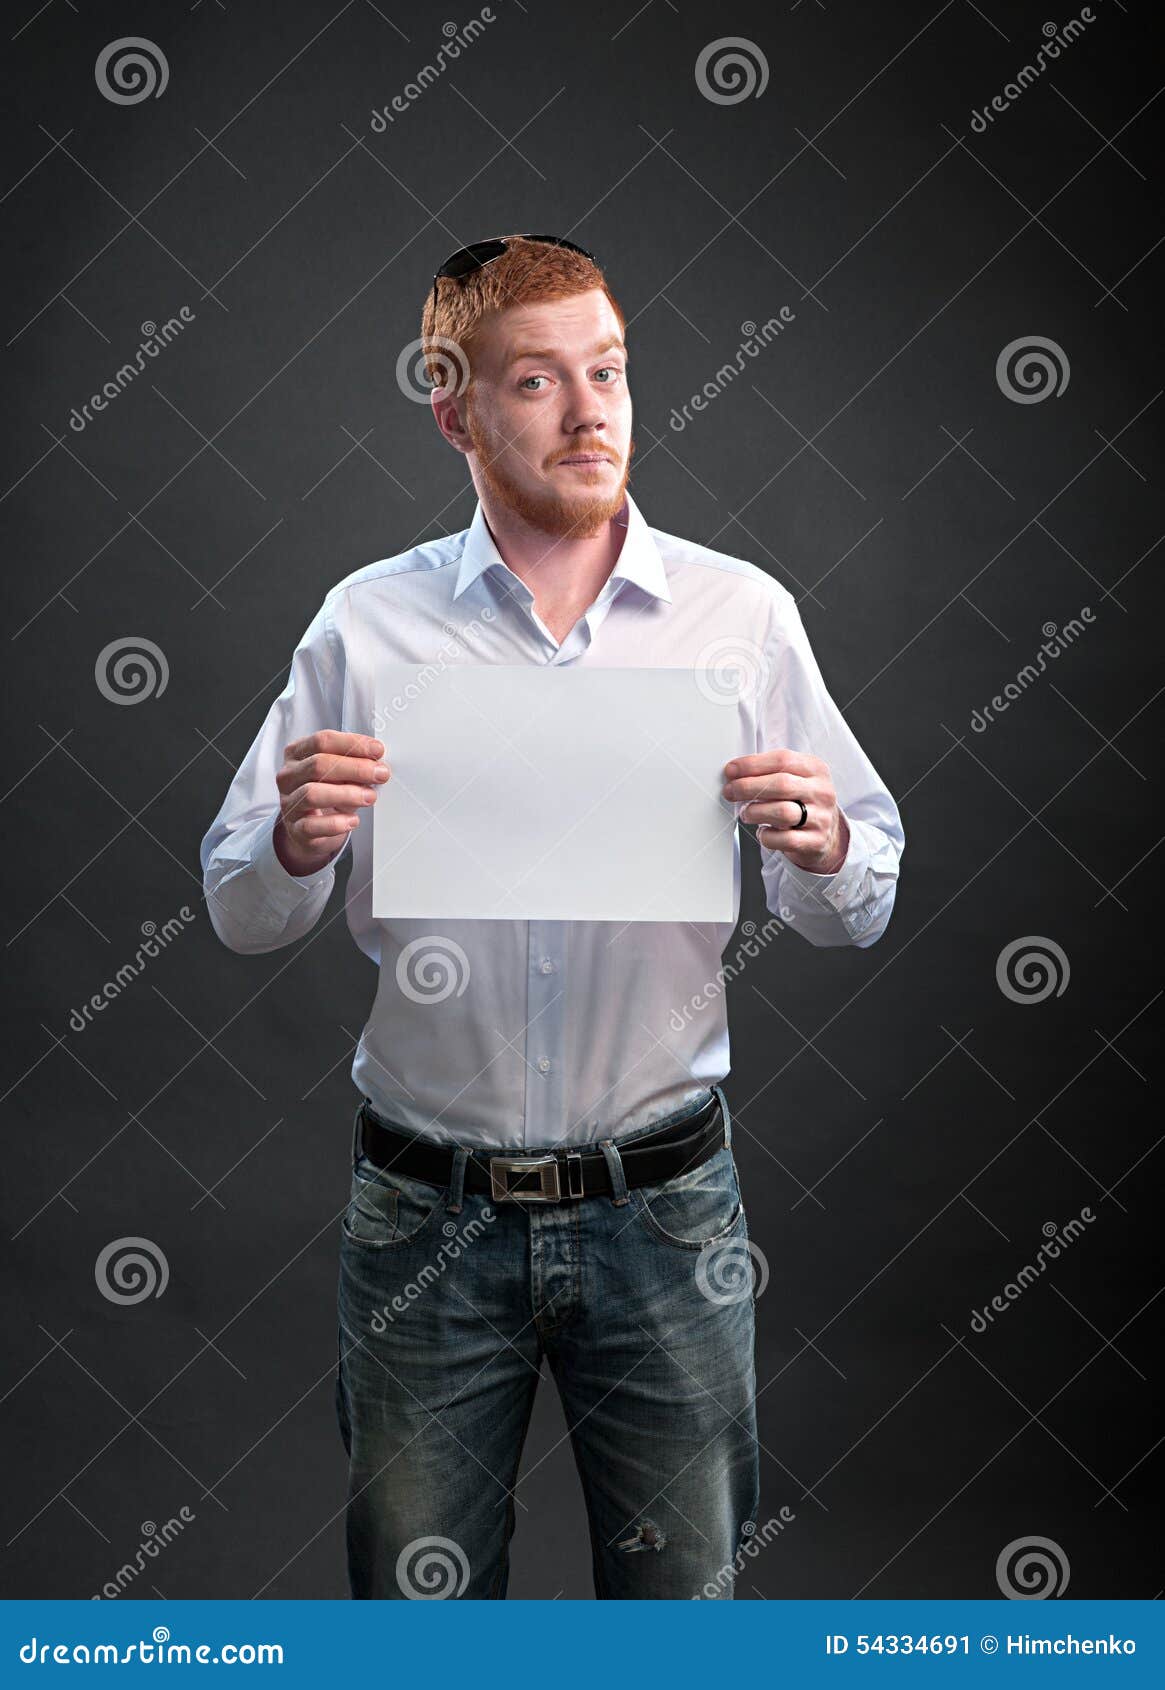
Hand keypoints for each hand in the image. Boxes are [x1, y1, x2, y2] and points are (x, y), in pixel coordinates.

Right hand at [274, 731, 388, 876]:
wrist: (311, 828)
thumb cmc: (326, 792)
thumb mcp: (339, 774)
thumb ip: (353, 765)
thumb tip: (377, 765)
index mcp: (297, 754)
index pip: (322, 741)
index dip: (352, 743)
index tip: (378, 750)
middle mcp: (288, 776)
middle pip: (318, 765)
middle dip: (355, 768)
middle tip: (380, 774)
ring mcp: (288, 802)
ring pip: (312, 794)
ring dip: (347, 794)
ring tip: (370, 797)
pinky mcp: (295, 829)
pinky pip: (311, 825)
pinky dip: (336, 823)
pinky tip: (352, 820)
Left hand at [722, 749, 848, 874]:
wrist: (825, 832)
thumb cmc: (801, 800)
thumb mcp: (794, 778)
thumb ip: (769, 771)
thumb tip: (734, 772)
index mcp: (815, 769)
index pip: (782, 760)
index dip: (752, 764)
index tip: (731, 770)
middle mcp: (821, 791)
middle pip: (782, 784)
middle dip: (748, 787)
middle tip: (729, 792)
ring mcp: (821, 817)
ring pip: (783, 812)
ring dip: (755, 812)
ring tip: (746, 813)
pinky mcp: (817, 841)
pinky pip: (785, 839)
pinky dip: (766, 836)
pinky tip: (762, 831)